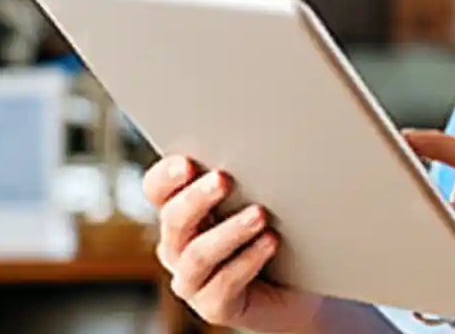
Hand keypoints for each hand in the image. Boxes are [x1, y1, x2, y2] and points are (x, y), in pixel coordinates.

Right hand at [143, 156, 324, 330]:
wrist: (298, 287)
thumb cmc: (275, 232)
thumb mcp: (258, 200)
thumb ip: (247, 180)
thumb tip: (261, 148)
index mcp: (183, 213)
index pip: (157, 190)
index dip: (165, 177)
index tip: (186, 162)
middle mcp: (178, 246)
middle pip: (173, 220)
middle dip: (197, 199)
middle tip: (224, 179)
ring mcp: (192, 280)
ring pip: (198, 255)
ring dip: (229, 231)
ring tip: (259, 214)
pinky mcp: (214, 306)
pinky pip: (224, 284)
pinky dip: (248, 260)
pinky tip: (270, 243)